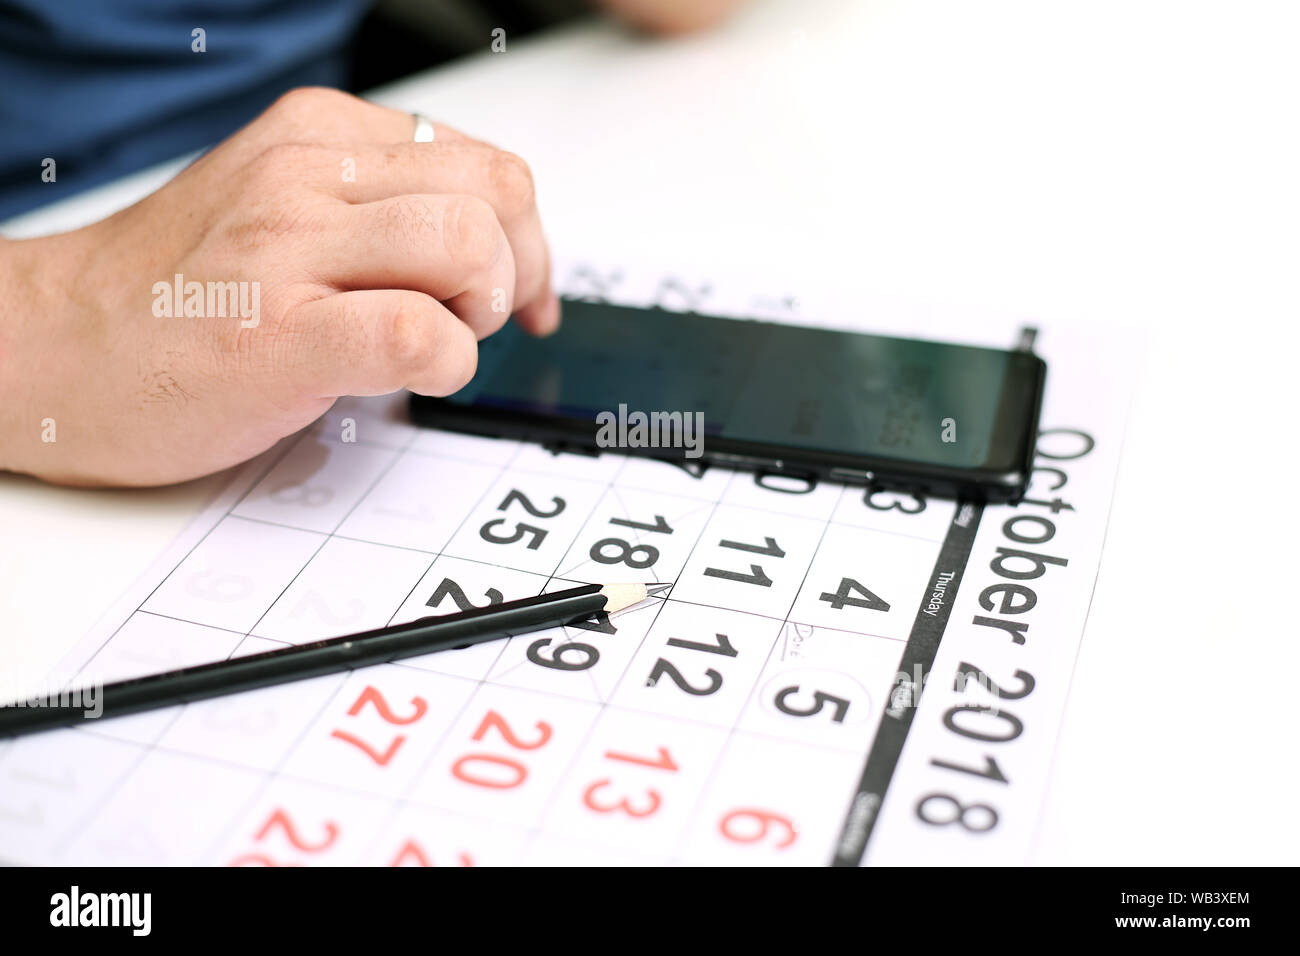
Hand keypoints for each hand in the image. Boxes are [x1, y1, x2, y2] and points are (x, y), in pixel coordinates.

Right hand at [0, 87, 557, 485]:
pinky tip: (404, 379)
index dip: (527, 241)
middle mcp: (307, 174)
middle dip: (513, 273)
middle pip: (496, 194)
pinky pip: (419, 332)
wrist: (51, 351)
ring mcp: (289, 250)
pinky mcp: (278, 335)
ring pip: (470, 248)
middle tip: (470, 320)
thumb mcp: (282, 210)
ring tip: (425, 344)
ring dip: (479, 313)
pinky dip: (444, 365)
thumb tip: (492, 246)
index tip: (523, 294)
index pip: (487, 164)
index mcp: (318, 136)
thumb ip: (378, 211)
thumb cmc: (173, 296)